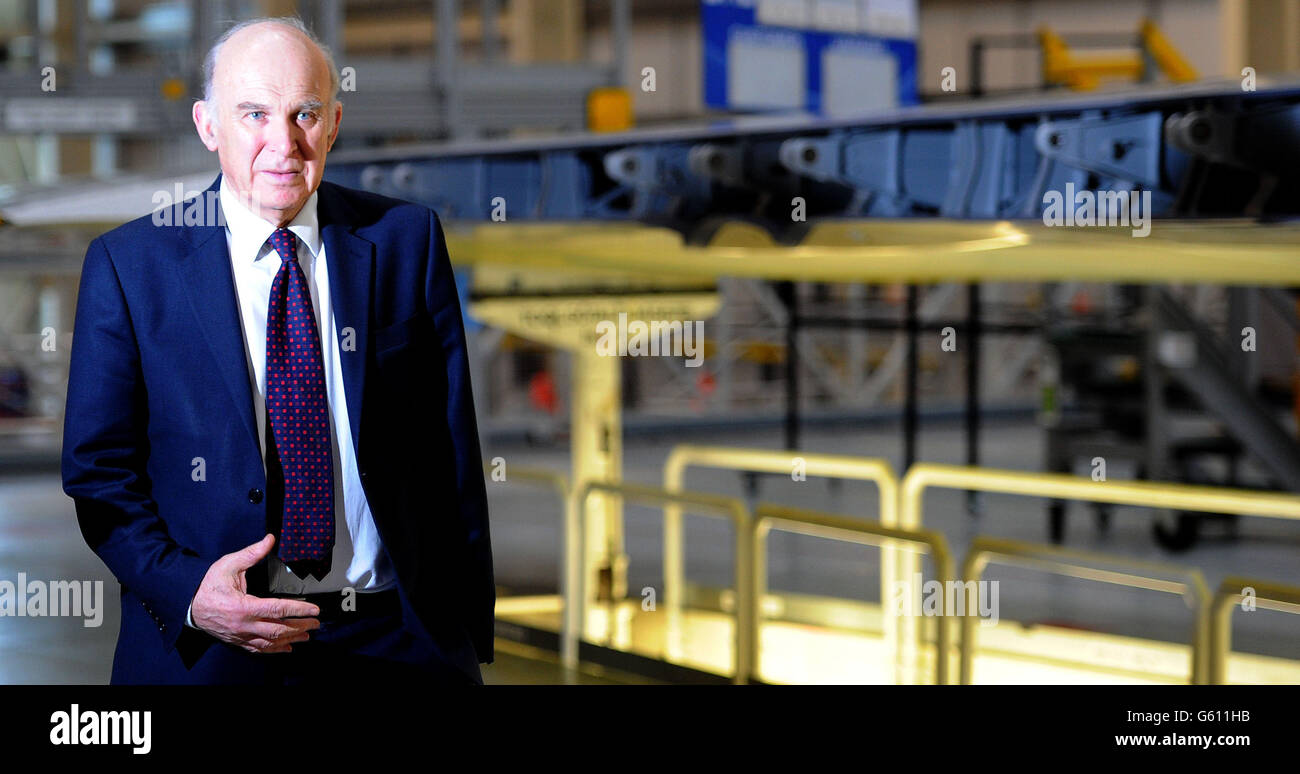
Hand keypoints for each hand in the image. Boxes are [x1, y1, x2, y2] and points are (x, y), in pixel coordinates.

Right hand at [190, 534, 320, 653]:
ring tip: (307, 635)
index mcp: (243, 607)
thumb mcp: (228, 565)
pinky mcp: (237, 641)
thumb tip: (269, 540)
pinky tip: (286, 648)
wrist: (189, 605)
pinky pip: (259, 649)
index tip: (314, 609)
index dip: (299, 610)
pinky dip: (274, 650)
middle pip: (278, 629)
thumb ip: (251, 553)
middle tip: (316, 622)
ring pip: (271, 642)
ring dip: (291, 639)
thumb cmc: (208, 585)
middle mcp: (243, 625)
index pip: (278, 610)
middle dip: (300, 626)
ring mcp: (240, 635)